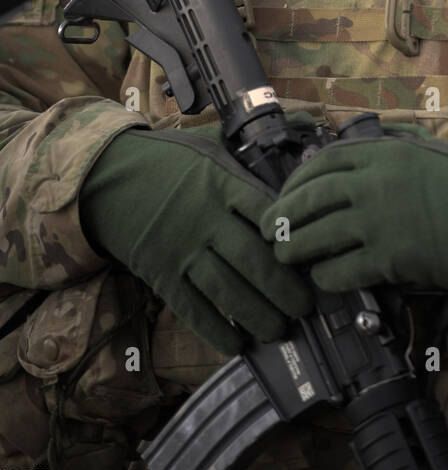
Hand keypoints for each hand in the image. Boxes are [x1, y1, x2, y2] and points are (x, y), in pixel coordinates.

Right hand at [79, 124, 313, 355]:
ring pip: (225, 289)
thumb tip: (304, 125)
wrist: (110, 178)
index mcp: (221, 183)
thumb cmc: (172, 162)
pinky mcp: (160, 272)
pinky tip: (237, 344)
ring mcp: (181, 248)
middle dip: (284, 288)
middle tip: (306, 308)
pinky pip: (191, 307)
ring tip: (279, 330)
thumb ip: (250, 151)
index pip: (266, 213)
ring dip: (256, 315)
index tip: (315, 257)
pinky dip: (215, 329)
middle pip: (252, 259)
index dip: (292, 239)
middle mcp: (204, 217)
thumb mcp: (211, 145)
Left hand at [258, 126, 447, 294]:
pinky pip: (340, 270)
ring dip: (294, 249)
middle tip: (268, 230)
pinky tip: (322, 280)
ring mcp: (380, 219)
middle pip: (309, 198)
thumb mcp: (429, 150)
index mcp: (384, 152)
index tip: (283, 196)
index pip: (321, 163)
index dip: (293, 182)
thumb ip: (394, 144)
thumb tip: (363, 145)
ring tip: (285, 258)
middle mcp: (375, 181)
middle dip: (281, 216)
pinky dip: (325, 277)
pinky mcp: (390, 257)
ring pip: (316, 235)